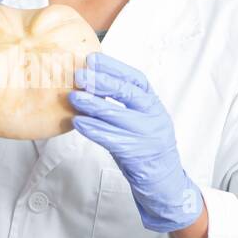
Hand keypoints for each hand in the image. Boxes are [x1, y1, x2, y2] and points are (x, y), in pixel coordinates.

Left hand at [69, 53, 203, 232]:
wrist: (163, 179)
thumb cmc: (144, 144)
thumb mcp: (140, 118)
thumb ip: (123, 102)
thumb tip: (91, 80)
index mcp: (153, 103)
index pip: (135, 79)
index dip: (113, 67)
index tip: (92, 59)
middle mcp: (153, 116)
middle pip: (127, 93)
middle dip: (101, 82)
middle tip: (79, 76)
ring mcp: (146, 135)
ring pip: (117, 116)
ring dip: (92, 105)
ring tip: (74, 97)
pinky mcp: (136, 154)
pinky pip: (111, 139)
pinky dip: (94, 130)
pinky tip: (79, 123)